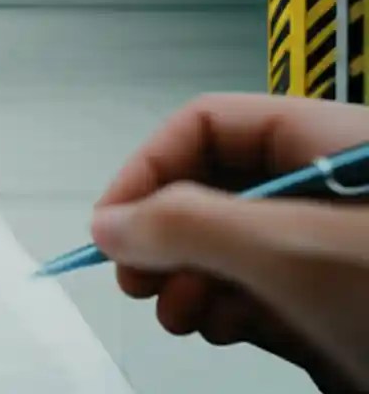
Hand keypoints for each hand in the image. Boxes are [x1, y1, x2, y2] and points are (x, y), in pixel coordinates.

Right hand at [91, 94, 368, 391]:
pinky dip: (225, 306)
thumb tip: (111, 222)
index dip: (150, 166)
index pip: (211, 125)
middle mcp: (334, 189)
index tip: (114, 221)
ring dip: (188, 275)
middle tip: (135, 273)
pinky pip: (260, 288)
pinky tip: (217, 326)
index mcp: (335, 143)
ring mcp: (337, 249)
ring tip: (177, 310)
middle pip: (215, 184)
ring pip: (231, 242)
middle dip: (164, 230)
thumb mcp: (290, 253)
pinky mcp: (339, 301)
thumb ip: (185, 224)